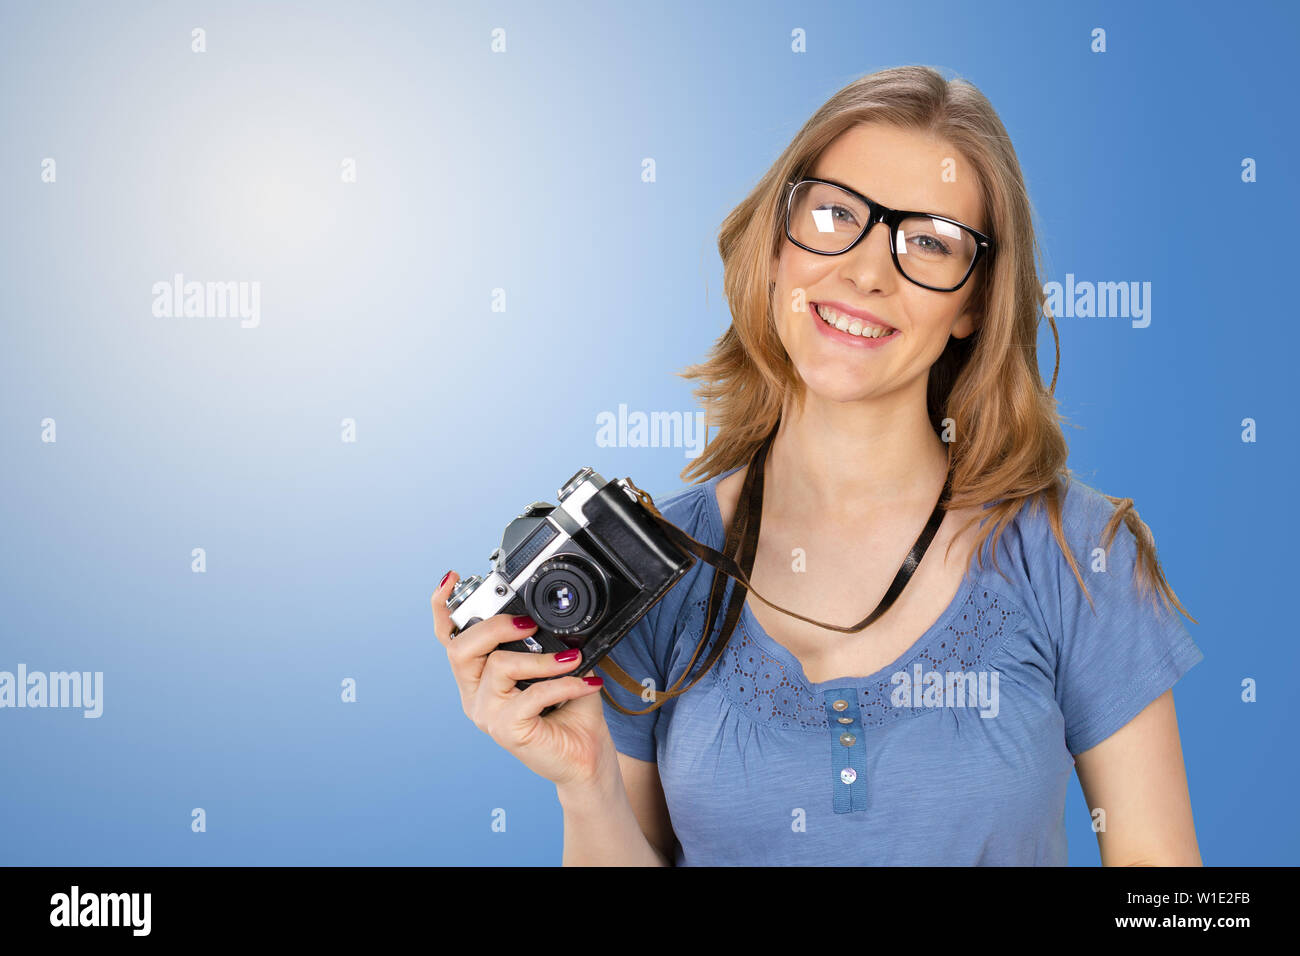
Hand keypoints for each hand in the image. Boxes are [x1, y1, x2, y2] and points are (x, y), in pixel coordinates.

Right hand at [431, 571, 619, 789]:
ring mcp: (487, 714)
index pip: (450, 639)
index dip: (442, 607)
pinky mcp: (506, 731)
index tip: (452, 577)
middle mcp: (475, 695)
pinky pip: (531, 696)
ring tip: (572, 659)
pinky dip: (563, 684)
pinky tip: (586, 683)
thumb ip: (545, 642)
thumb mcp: (557, 666)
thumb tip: (552, 615)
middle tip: (530, 625)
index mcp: (479, 677)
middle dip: (496, 626)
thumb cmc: (570, 712)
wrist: (586, 758)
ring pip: (499, 667)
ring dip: (541, 660)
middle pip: (461, 648)